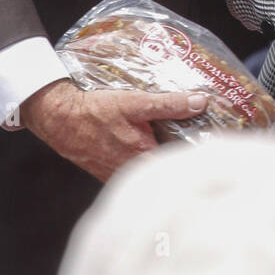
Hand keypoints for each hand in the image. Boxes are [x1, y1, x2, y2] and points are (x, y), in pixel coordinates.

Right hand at [20, 79, 209, 182]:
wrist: (59, 118)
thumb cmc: (95, 111)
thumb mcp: (135, 102)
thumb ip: (170, 104)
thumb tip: (201, 101)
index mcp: (143, 157)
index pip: (178, 168)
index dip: (196, 161)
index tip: (215, 153)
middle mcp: (131, 171)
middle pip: (164, 172)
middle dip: (181, 163)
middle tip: (202, 150)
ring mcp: (117, 173)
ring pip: (147, 173)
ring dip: (162, 165)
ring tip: (180, 151)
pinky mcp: (107, 171)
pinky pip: (131, 171)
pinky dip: (142, 163)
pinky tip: (149, 150)